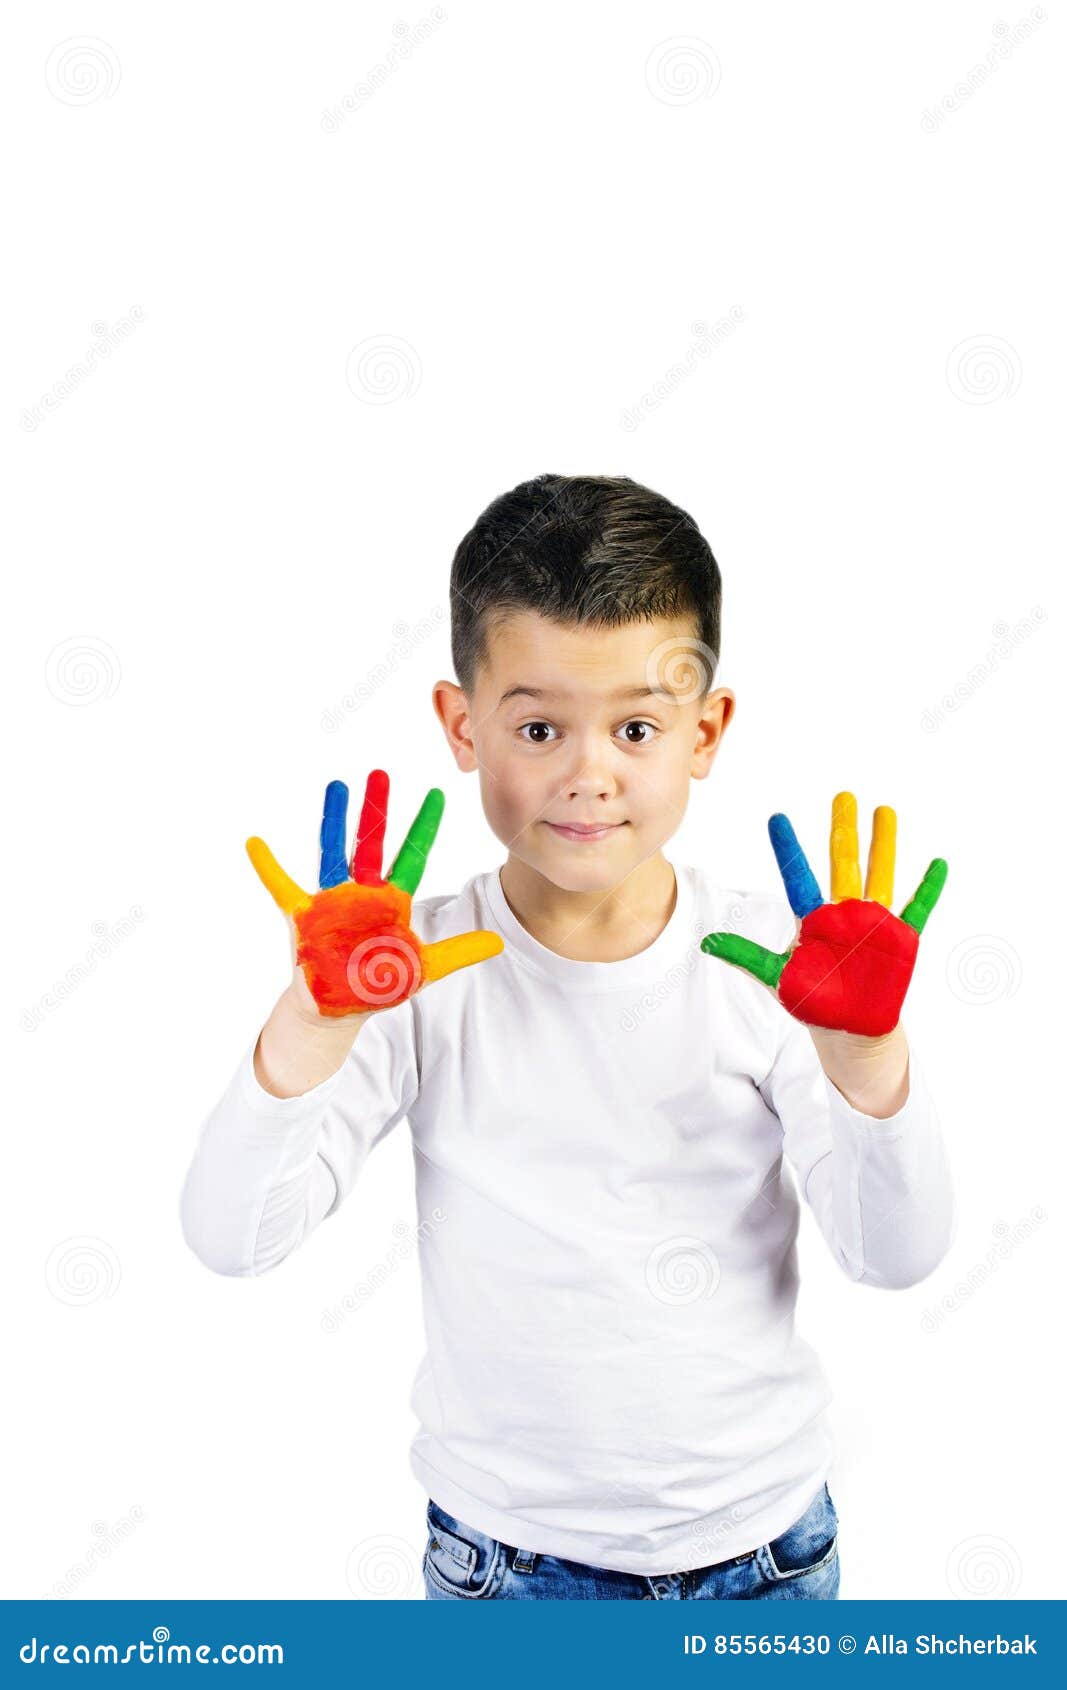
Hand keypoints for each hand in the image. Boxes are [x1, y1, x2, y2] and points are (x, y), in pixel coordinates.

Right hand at [246, 769, 503, 1017]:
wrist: (338, 1009)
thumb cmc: (378, 984)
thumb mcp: (425, 968)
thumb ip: (459, 951)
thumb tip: (499, 941)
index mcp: (393, 901)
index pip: (413, 855)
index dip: (424, 826)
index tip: (436, 795)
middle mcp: (363, 893)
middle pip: (372, 843)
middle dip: (377, 810)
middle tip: (381, 774)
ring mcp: (332, 901)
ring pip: (333, 852)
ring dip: (333, 820)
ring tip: (336, 787)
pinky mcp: (303, 916)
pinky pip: (281, 887)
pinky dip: (267, 867)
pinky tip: (255, 843)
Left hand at [700, 791, 946, 1036]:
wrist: (849, 1028)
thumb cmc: (814, 1001)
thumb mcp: (777, 979)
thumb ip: (747, 956)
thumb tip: (706, 942)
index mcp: (812, 918)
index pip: (797, 875)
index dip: (787, 849)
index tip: (776, 819)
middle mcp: (843, 912)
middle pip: (842, 863)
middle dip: (843, 829)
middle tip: (843, 795)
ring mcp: (873, 922)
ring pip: (880, 874)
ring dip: (883, 845)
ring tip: (884, 811)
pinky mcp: (900, 939)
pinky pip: (917, 909)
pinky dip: (929, 888)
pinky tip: (938, 864)